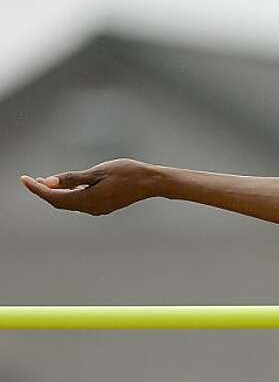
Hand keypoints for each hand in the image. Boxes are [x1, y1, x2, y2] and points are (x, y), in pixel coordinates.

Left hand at [20, 159, 156, 215]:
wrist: (152, 182)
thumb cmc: (127, 173)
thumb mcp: (97, 172)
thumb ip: (72, 178)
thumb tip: (48, 182)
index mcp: (88, 200)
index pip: (54, 197)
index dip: (37, 189)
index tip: (24, 179)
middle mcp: (92, 208)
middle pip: (60, 203)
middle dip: (43, 193)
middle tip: (29, 181)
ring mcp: (99, 209)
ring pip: (70, 204)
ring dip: (55, 194)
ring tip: (43, 182)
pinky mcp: (104, 206)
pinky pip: (80, 203)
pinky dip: (68, 196)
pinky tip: (66, 187)